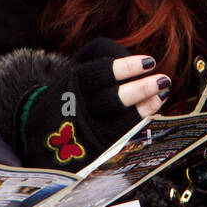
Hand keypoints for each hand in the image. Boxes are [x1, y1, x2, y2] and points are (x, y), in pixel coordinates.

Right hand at [19, 37, 169, 168]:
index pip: (100, 74)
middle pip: (112, 100)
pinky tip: (154, 111)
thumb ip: (104, 58)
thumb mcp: (76, 66)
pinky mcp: (97, 149)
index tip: (149, 62)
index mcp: (72, 83)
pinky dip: (141, 125)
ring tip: (162, 93)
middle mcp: (79, 109)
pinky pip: (123, 139)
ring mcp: (88, 132)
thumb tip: (144, 64)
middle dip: (141, 90)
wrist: (43, 131)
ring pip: (120, 122)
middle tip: (164, 79)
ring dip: (146, 108)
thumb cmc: (70, 90)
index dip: (126, 68)